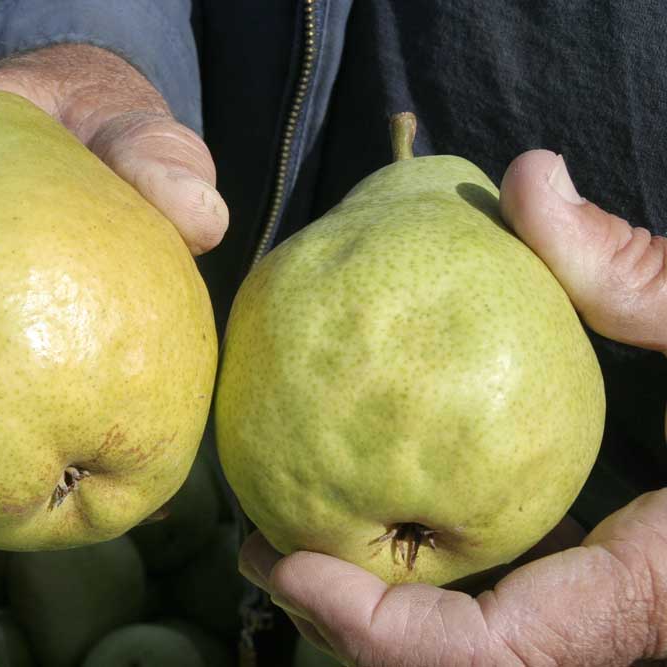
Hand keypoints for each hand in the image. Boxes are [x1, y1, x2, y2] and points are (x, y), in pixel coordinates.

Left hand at [238, 150, 666, 665]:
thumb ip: (640, 271)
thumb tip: (527, 180)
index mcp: (656, 591)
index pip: (492, 656)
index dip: (378, 630)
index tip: (288, 563)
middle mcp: (627, 625)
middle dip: (351, 628)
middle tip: (262, 549)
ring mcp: (615, 619)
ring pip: (480, 654)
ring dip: (378, 613)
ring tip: (292, 542)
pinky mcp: (611, 594)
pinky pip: (508, 612)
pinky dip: (432, 585)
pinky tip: (382, 515)